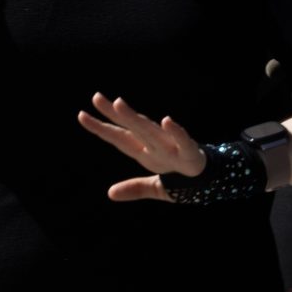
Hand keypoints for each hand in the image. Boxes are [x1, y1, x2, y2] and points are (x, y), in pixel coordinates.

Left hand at [76, 92, 204, 202]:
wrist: (210, 180)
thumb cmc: (181, 176)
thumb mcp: (155, 187)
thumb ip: (135, 188)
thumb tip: (110, 194)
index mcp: (145, 151)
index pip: (119, 137)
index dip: (101, 127)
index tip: (81, 115)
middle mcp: (155, 144)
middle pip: (131, 128)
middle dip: (114, 114)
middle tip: (97, 97)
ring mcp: (171, 146)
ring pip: (150, 130)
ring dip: (133, 118)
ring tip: (117, 104)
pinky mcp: (189, 152)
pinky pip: (182, 140)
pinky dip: (175, 132)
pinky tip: (166, 121)